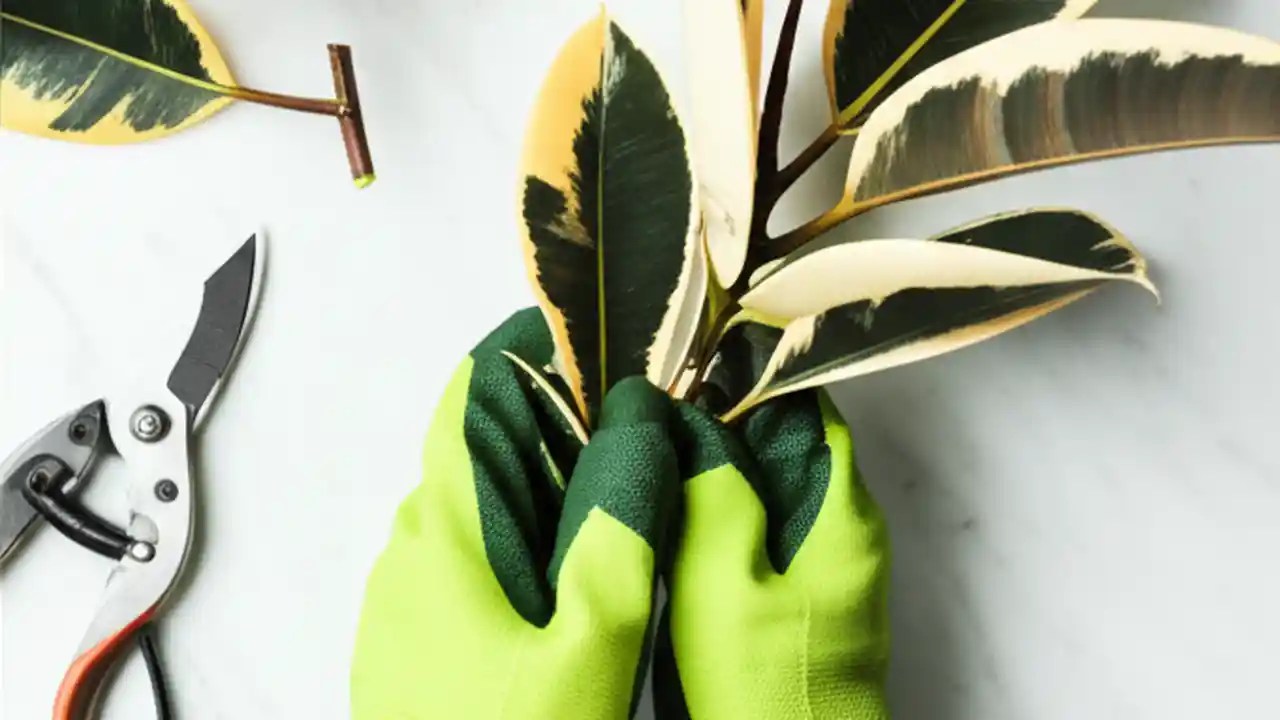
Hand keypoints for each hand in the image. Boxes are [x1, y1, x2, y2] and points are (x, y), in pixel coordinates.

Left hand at [351, 309, 679, 718]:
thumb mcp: (592, 640)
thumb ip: (617, 521)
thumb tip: (637, 416)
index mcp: (444, 530)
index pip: (476, 394)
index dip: (536, 350)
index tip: (607, 336)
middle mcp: (410, 549)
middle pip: (481, 444)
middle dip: (562, 414)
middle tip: (646, 411)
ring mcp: (406, 599)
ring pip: (480, 502)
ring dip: (549, 478)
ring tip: (629, 481)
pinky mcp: (416, 641)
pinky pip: (471, 557)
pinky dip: (526, 535)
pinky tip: (578, 567)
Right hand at [655, 391, 890, 718]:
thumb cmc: (761, 685)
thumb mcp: (722, 579)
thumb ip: (712, 489)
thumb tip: (688, 413)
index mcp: (843, 512)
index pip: (807, 406)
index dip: (748, 374)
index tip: (686, 356)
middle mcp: (848, 530)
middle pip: (789, 443)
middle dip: (725, 415)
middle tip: (654, 396)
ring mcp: (829, 568)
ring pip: (773, 486)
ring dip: (720, 462)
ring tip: (654, 441)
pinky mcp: (803, 599)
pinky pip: (765, 529)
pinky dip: (724, 508)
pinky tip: (675, 509)